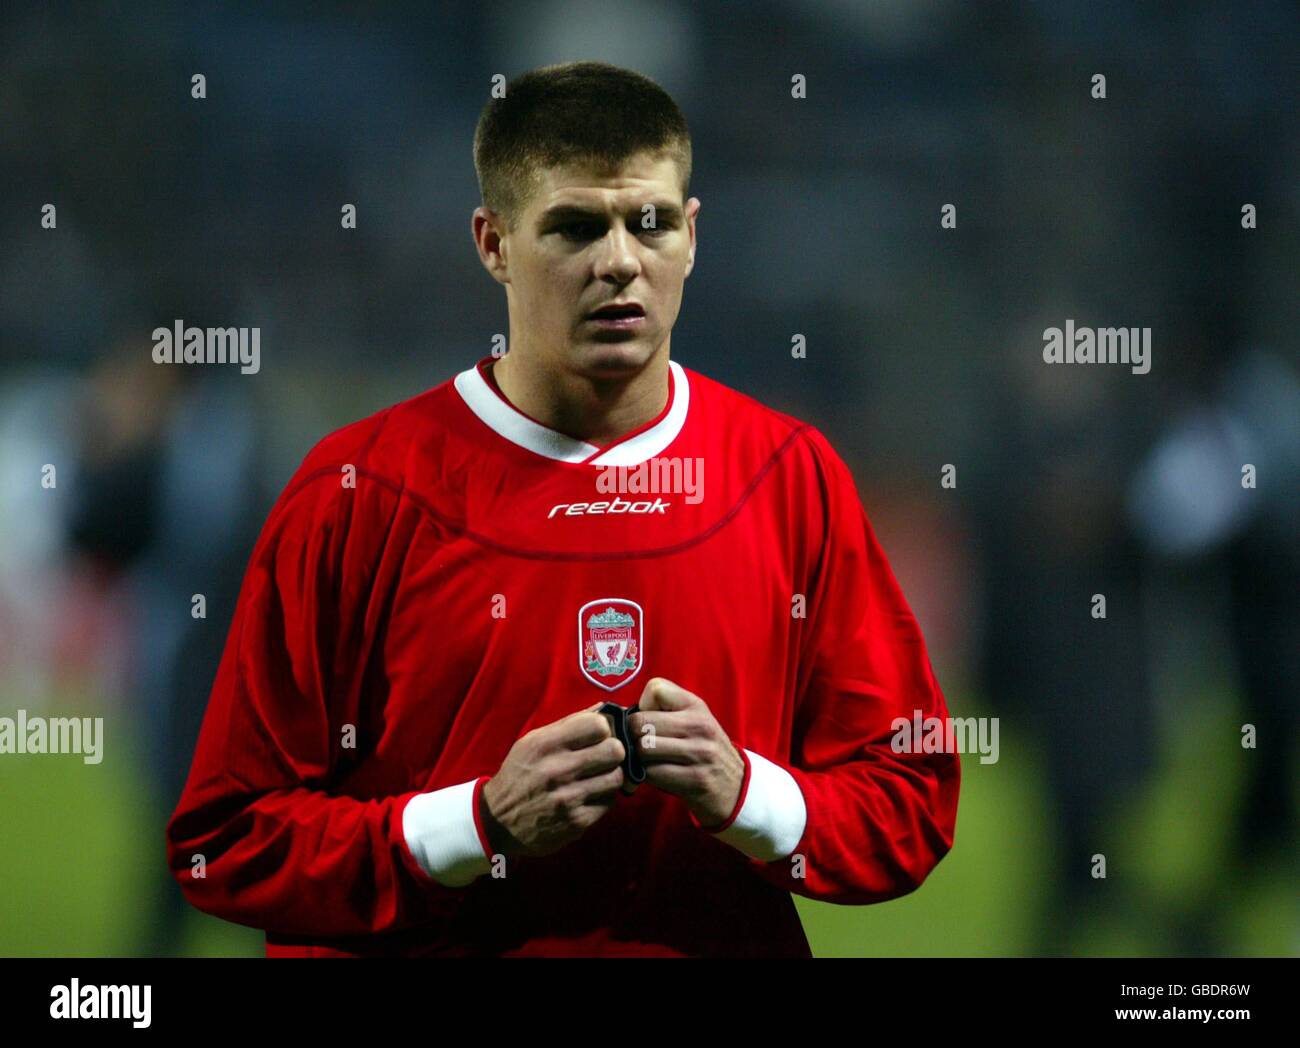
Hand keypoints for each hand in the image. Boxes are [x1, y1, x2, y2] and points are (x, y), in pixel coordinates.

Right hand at [480, 702, 625, 857]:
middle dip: (612, 751)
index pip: (597, 726)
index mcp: (545, 745)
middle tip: (602, 757)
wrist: (498, 821)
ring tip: (596, 777)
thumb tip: (603, 709)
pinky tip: (588, 796)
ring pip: (616, 777)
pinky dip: (602, 798)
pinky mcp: (577, 822)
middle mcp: (557, 770)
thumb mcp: (533, 742)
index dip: (603, 729)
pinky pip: (609, 802)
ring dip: (609, 776)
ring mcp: (568, 798)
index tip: (596, 736)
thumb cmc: (519, 775)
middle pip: (614, 751)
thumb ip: (568, 724)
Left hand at [630, 678, 744, 827]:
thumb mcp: (692, 721)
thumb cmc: (702, 750)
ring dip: (636, 759)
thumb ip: (662, 711)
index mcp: (696, 706)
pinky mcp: (695, 779)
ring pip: (643, 748)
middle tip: (635, 746)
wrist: (736, 787)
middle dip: (630, 736)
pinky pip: (651, 773)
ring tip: (642, 762)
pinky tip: (649, 777)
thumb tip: (619, 714)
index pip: (655, 689)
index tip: (649, 721)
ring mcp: (699, 752)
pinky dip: (643, 777)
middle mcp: (699, 725)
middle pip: (640, 722)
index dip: (643, 705)